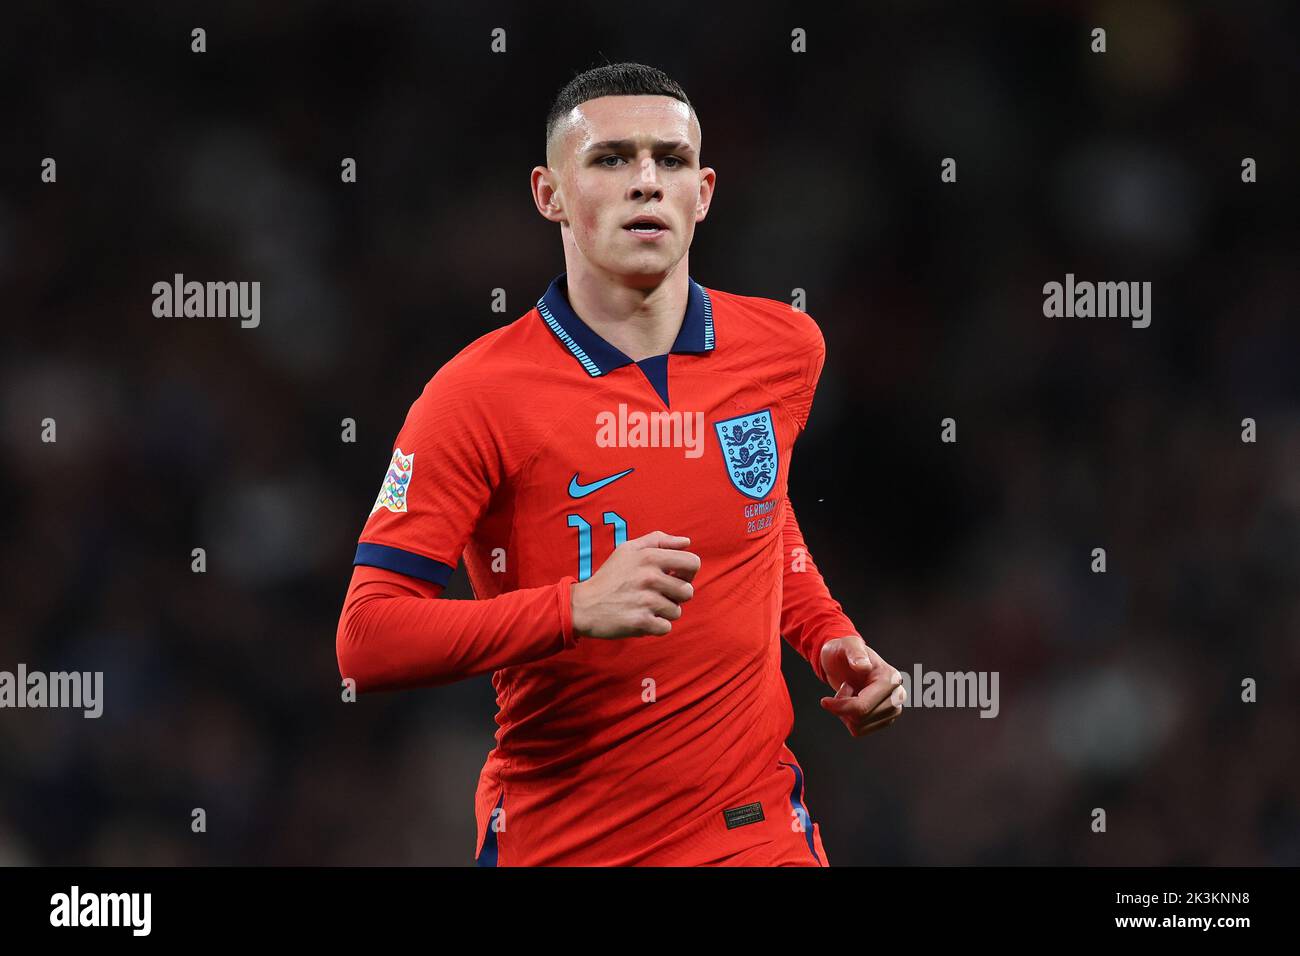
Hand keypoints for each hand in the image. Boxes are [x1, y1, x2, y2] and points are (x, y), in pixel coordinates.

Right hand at [570, 531, 699, 637]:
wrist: (583, 605)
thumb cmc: (609, 576)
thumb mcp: (628, 549)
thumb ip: (658, 540)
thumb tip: (687, 542)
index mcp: (650, 556)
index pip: (693, 563)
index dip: (688, 573)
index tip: (674, 577)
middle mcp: (650, 577)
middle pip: (688, 591)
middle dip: (676, 596)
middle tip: (657, 595)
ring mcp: (646, 601)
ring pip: (677, 611)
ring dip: (664, 612)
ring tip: (646, 607)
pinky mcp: (641, 622)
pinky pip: (666, 627)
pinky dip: (656, 627)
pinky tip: (641, 619)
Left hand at [818, 636, 904, 736]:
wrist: (844, 661)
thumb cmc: (845, 651)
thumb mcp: (846, 645)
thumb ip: (855, 653)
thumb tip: (863, 667)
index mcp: (890, 678)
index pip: (863, 706)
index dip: (840, 706)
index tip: (824, 701)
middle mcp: (897, 695)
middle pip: (861, 718)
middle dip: (843, 707)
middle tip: (843, 688)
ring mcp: (893, 709)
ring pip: (860, 727)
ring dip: (845, 713)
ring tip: (849, 693)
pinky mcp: (885, 719)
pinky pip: (860, 731)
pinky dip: (849, 719)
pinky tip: (851, 702)